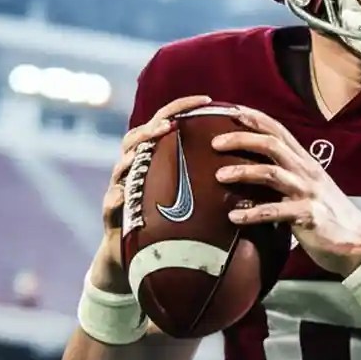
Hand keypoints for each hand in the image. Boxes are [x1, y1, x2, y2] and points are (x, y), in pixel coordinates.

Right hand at [94, 94, 213, 292]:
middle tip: (167, 125)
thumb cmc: (170, 226)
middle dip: (149, 129)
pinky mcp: (112, 217)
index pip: (165, 124)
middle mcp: (133, 171)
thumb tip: (250, 162)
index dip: (182, 108)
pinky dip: (114, 199)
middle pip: (135, 140)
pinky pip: (109, 205)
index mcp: (154, 161)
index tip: (205, 99)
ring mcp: (119, 191)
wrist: (136, 260)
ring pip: (120, 168)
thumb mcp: (190, 200)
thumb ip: (208, 178)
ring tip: (144, 151)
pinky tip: (120, 196)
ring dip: (130, 157)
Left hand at [213, 107, 360, 276]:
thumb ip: (285, 175)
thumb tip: (251, 171)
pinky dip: (253, 213)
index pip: (278, 130)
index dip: (254, 118)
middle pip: (272, 144)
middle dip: (242, 138)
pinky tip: (233, 217)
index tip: (229, 110)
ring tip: (218, 176)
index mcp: (305, 161)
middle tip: (214, 141)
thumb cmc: (328, 215)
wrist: (360, 241)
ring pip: (272, 173)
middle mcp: (307, 171)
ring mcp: (308, 192)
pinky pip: (276, 212)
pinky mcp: (308, 216)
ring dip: (244, 171)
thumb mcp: (308, 187)